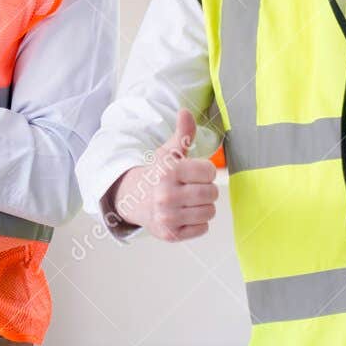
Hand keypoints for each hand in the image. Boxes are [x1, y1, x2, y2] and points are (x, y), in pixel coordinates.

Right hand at [110, 109, 218, 241]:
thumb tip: (186, 111)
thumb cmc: (157, 175)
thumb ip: (182, 134)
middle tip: (191, 189)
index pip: (209, 172)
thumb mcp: (168, 153)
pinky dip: (197, 223)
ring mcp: (168, 216)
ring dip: (203, 207)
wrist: (134, 200)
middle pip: (211, 193)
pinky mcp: (170, 234)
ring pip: (209, 212)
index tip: (193, 173)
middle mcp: (166, 195)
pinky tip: (184, 215)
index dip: (205, 172)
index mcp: (168, 172)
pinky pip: (202, 228)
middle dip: (205, 190)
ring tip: (188, 202)